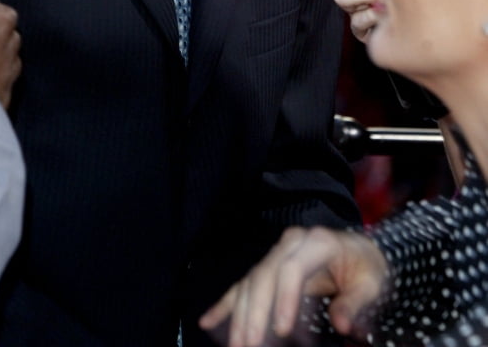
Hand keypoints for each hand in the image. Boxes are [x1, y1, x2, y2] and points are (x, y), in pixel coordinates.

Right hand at [199, 226, 388, 346]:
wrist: (361, 251)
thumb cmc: (366, 268)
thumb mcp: (372, 284)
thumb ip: (355, 303)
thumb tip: (341, 324)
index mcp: (317, 243)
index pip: (292, 269)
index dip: (284, 300)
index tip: (282, 332)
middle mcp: (291, 244)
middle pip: (264, 276)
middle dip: (254, 314)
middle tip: (249, 345)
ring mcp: (276, 254)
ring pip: (250, 283)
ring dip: (239, 316)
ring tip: (234, 345)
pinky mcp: (268, 268)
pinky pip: (243, 286)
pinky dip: (226, 305)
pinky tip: (207, 322)